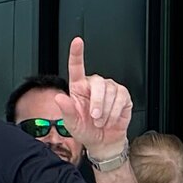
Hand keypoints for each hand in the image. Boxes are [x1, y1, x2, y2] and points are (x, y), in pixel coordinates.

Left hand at [54, 37, 132, 160]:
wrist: (102, 141)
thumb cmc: (85, 129)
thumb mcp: (71, 124)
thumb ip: (66, 111)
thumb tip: (59, 98)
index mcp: (79, 88)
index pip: (77, 68)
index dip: (77, 54)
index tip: (77, 42)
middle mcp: (94, 85)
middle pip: (98, 84)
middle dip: (97, 103)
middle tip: (94, 117)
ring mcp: (110, 89)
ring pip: (110, 92)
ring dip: (105, 112)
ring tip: (101, 121)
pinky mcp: (123, 95)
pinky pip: (121, 99)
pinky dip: (115, 113)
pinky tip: (110, 119)